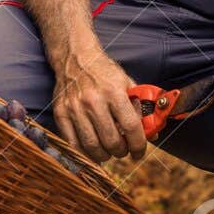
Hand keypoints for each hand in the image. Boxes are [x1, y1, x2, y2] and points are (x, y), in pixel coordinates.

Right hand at [51, 47, 148, 162]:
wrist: (76, 58)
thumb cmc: (104, 72)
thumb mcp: (127, 83)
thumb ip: (140, 108)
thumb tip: (152, 133)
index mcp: (114, 92)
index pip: (130, 127)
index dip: (139, 145)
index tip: (140, 152)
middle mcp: (93, 101)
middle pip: (111, 141)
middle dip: (122, 152)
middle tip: (123, 150)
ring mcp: (75, 108)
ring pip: (92, 146)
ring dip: (105, 155)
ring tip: (109, 151)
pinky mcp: (61, 113)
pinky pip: (73, 144)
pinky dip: (84, 153)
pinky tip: (92, 151)